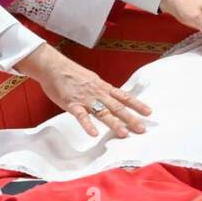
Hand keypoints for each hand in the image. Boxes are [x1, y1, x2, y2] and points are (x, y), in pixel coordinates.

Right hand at [15, 43, 149, 137]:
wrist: (53, 66)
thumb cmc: (70, 74)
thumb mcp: (91, 80)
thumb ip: (100, 90)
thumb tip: (110, 98)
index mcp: (102, 87)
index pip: (123, 96)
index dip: (136, 104)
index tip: (148, 112)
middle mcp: (97, 93)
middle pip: (117, 107)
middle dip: (130, 118)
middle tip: (142, 128)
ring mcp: (85, 99)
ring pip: (102, 112)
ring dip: (114, 123)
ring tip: (124, 133)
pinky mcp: (71, 104)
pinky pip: (81, 116)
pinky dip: (87, 125)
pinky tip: (94, 134)